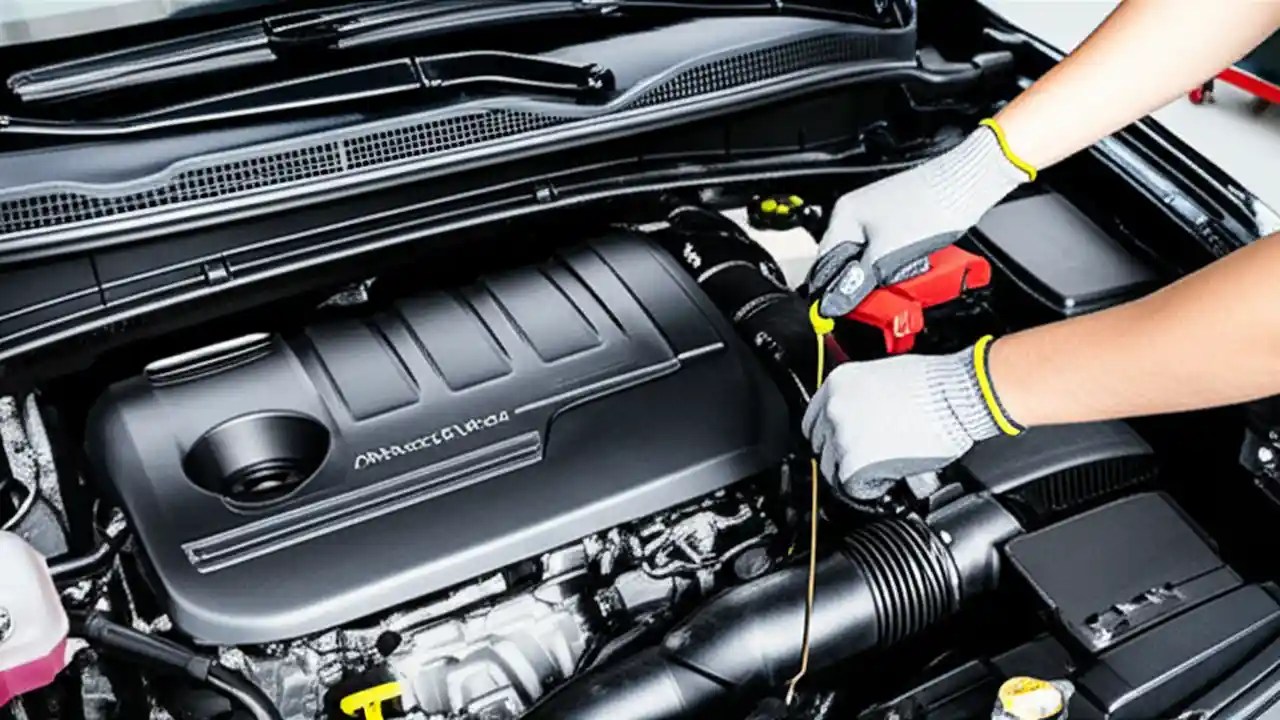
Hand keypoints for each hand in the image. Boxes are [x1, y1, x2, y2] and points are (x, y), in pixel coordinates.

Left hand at [801, 345, 1007, 501]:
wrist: (958, 395)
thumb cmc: (935, 384)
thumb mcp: (884, 377)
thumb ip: (861, 398)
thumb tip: (860, 418)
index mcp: (837, 383)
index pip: (812, 420)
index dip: (828, 436)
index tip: (839, 444)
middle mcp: (834, 408)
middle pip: (820, 446)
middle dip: (840, 456)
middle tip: (864, 460)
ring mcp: (842, 436)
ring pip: (833, 468)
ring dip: (854, 472)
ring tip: (881, 468)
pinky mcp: (857, 462)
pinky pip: (852, 486)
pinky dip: (869, 488)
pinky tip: (887, 478)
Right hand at [808, 126, 1027, 317]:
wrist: (966, 184)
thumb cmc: (929, 206)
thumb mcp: (887, 255)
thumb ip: (858, 282)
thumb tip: (833, 304)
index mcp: (845, 215)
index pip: (825, 261)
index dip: (830, 289)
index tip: (836, 311)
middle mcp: (857, 212)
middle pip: (846, 260)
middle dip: (857, 283)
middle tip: (868, 302)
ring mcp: (878, 215)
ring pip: (867, 258)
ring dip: (877, 276)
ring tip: (890, 286)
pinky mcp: (898, 221)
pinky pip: (885, 251)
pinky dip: (892, 265)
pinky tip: (905, 271)